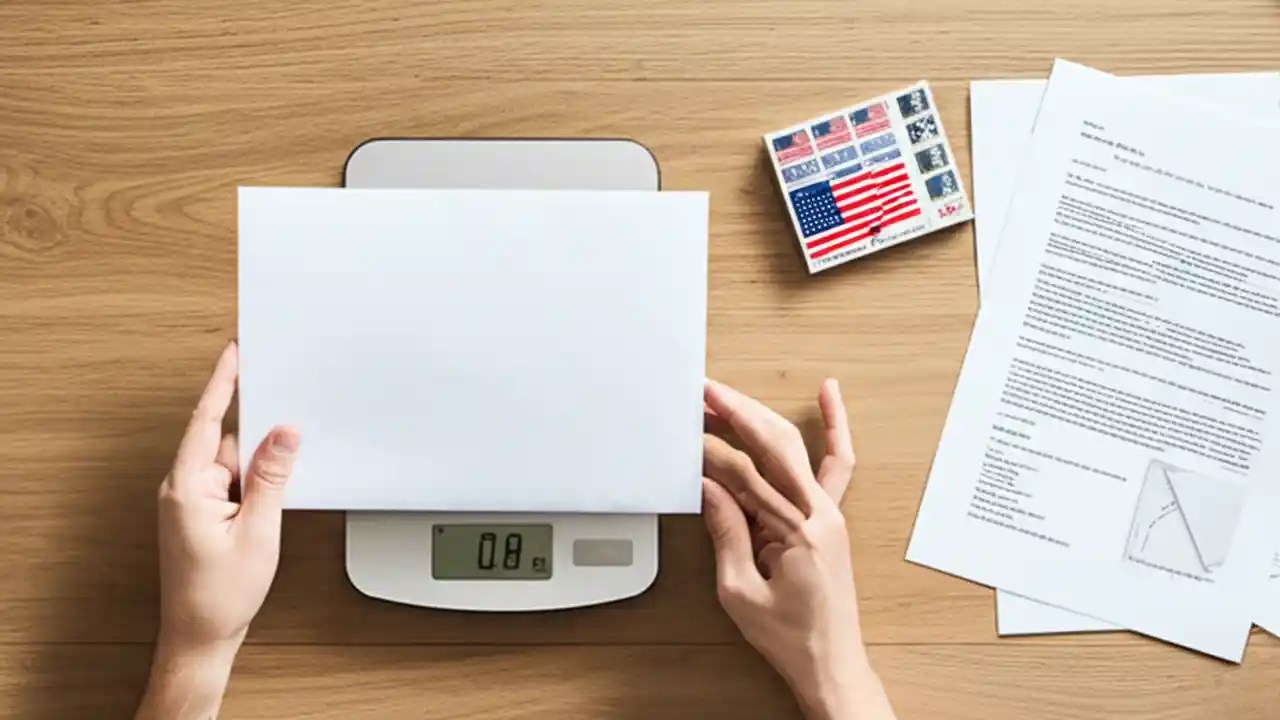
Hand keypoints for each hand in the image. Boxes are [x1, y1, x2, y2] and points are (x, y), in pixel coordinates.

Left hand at [137, 342, 299, 719]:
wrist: (201, 636)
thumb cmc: (219, 594)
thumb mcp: (258, 530)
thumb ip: (271, 476)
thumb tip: (284, 432)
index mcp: (187, 487)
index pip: (206, 420)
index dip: (223, 383)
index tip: (235, 351)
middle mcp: (184, 488)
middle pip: (227, 441)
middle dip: (259, 444)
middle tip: (282, 450)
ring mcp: (192, 501)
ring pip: (235, 464)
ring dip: (259, 474)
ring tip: (268, 511)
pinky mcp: (202, 513)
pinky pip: (233, 483)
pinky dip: (254, 488)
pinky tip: (267, 510)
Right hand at [701, 379, 895, 719]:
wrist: (831, 662)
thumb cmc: (789, 637)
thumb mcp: (739, 591)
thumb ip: (726, 533)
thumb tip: (707, 487)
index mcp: (797, 532)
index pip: (745, 476)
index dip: (711, 452)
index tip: (685, 432)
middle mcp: (820, 513)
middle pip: (775, 445)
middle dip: (736, 412)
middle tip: (703, 392)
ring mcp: (830, 511)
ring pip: (797, 446)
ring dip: (763, 416)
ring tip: (730, 395)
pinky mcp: (830, 516)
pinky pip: (837, 461)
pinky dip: (835, 427)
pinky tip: (829, 395)